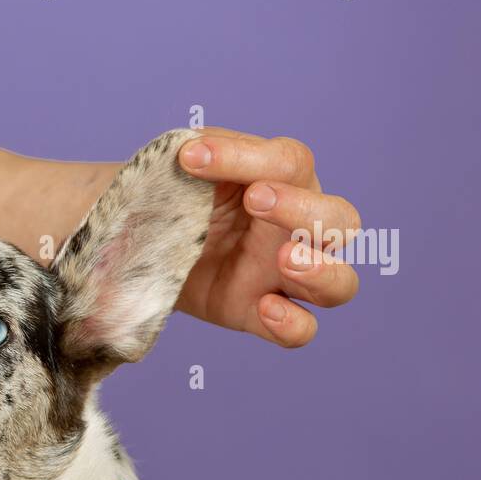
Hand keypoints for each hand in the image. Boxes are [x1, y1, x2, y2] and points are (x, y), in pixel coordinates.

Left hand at [175, 129, 359, 346]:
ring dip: (321, 271)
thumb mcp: (170, 170)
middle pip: (340, 220)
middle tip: (254, 199)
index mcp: (280, 180)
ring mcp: (281, 277)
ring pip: (340, 282)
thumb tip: (185, 150)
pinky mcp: (258, 314)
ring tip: (286, 259)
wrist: (141, 245)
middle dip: (303, 209)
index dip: (244, 157)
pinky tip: (266, 308)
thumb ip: (181, 158)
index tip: (190, 157)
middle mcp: (294, 228)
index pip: (288, 162)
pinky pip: (301, 329)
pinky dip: (293, 324)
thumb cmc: (167, 197)